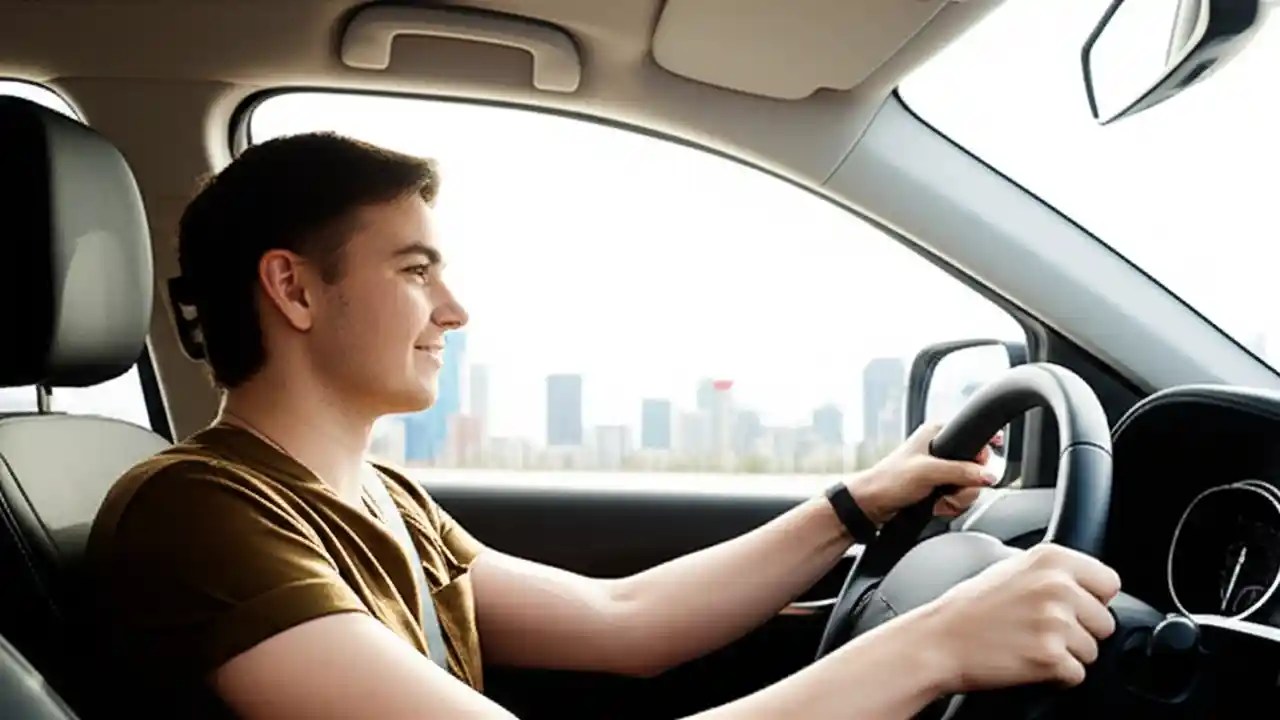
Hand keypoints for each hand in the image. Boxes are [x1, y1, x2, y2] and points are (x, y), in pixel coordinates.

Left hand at [848, 422, 997, 524]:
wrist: (871, 504)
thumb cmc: (889, 480)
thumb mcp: (928, 472)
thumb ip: (961, 472)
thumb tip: (988, 475)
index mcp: (938, 433)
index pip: (974, 437)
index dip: (982, 453)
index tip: (985, 467)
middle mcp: (941, 449)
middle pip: (976, 468)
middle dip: (966, 486)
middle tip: (950, 492)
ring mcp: (941, 469)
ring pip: (970, 485)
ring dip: (957, 498)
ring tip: (939, 501)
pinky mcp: (939, 486)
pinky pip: (959, 497)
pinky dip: (951, 505)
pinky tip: (936, 505)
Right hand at [919, 544, 1120, 692]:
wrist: (939, 640)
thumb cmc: (970, 608)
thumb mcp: (1013, 568)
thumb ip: (1054, 573)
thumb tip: (1089, 587)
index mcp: (1052, 558)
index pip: (1109, 582)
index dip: (1091, 600)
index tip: (1070, 608)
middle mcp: (1058, 586)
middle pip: (1105, 622)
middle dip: (1080, 632)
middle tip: (1041, 630)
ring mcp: (1055, 622)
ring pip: (1092, 651)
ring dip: (1067, 655)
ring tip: (1030, 644)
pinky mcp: (1050, 657)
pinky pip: (1076, 675)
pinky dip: (1056, 677)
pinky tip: (1027, 661)